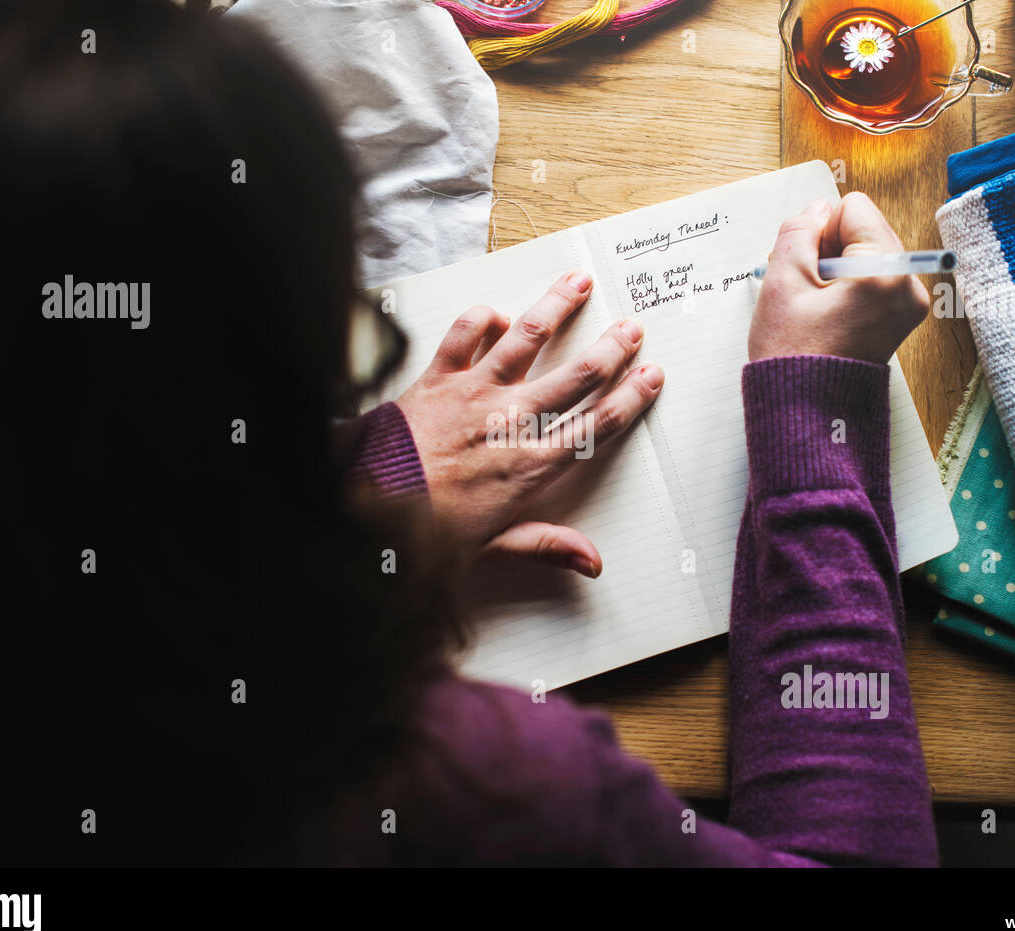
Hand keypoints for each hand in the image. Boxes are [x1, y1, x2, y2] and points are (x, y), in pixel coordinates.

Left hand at [395, 271, 663, 576]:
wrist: (363, 506)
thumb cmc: (421, 533)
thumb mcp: (489, 548)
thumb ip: (544, 545)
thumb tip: (592, 563)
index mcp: (528, 466)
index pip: (594, 425)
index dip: (629, 398)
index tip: (651, 375)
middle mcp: (508, 422)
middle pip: (573, 376)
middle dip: (609, 348)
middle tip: (631, 326)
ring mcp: (473, 393)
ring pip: (526, 340)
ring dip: (556, 308)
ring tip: (578, 282)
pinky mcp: (436, 377)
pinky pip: (463, 336)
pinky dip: (481, 318)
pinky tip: (497, 311)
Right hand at [748, 192, 928, 364]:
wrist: (806, 412)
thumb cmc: (792, 355)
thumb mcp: (783, 282)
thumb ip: (798, 232)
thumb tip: (816, 210)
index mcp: (885, 271)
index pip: (853, 209)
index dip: (819, 231)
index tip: (807, 267)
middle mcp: (907, 284)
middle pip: (865, 231)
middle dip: (830, 250)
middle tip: (808, 289)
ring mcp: (908, 304)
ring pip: (867, 255)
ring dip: (836, 270)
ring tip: (816, 305)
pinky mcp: (900, 318)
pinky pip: (873, 279)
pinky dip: (847, 287)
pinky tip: (827, 313)